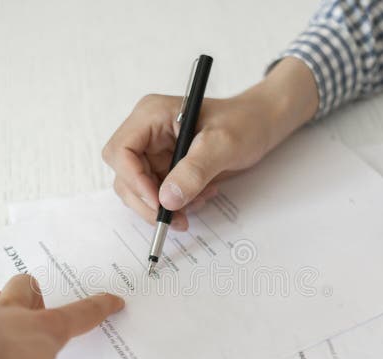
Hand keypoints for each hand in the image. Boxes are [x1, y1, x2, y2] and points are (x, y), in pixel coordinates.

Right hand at [103, 57, 319, 230]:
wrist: (261, 124)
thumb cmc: (245, 122)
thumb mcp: (222, 144)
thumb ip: (194, 171)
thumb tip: (167, 199)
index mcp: (151, 115)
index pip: (121, 152)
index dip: (134, 181)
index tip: (159, 202)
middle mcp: (146, 132)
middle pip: (124, 176)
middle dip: (148, 201)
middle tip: (176, 218)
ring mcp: (154, 151)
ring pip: (139, 190)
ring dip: (165, 205)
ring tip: (198, 202)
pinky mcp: (165, 166)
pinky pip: (158, 194)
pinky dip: (177, 203)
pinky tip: (201, 195)